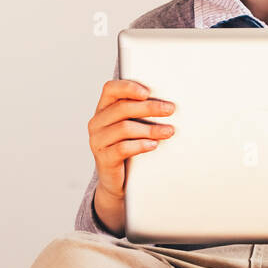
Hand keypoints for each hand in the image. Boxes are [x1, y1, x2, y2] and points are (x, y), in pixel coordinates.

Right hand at [87, 80, 176, 199]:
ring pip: (124, 128)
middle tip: (170, 109)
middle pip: (122, 108)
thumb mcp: (132, 126)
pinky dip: (141, 145)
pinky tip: (154, 145)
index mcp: (103, 109)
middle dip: (149, 108)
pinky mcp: (104, 158)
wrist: (117, 180)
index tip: (148, 92)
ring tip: (168, 131)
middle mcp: (97, 122)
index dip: (128, 87)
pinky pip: (123, 148)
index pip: (110, 89)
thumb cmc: (129, 146)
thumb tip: (166, 102)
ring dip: (150, 129)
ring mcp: (98, 141)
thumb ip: (140, 112)